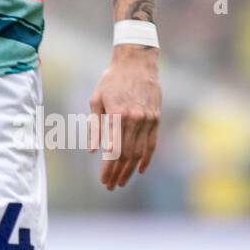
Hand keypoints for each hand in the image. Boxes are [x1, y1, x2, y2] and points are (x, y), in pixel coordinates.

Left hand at [88, 45, 159, 189]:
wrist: (136, 63)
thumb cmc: (111, 80)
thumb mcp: (96, 100)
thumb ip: (95, 127)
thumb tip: (93, 151)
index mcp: (117, 116)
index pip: (113, 151)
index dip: (108, 169)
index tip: (103, 181)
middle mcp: (135, 120)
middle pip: (127, 155)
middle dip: (118, 173)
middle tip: (111, 186)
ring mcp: (148, 120)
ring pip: (140, 152)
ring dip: (131, 170)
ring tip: (122, 182)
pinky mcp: (156, 119)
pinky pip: (152, 144)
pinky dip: (147, 159)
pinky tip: (140, 170)